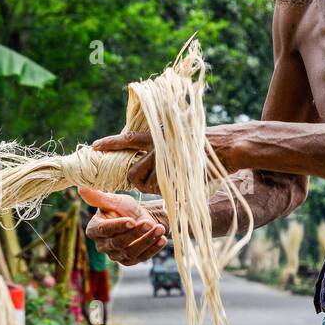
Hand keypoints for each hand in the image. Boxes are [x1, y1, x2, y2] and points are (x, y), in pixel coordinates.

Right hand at [77, 186, 168, 265]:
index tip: (132, 220)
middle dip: (135, 234)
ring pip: (130, 252)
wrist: (139, 216)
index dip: (118, 226)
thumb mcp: (113, 200)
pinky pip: (141, 258)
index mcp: (94, 230)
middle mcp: (102, 245)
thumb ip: (99, 197)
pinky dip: (153, 249)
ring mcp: (116, 255)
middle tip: (149, 223)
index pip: (104, 230)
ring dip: (146, 241)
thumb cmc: (123, 208)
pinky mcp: (130, 261)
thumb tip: (81, 187)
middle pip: (118, 243)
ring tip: (159, 229)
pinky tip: (162, 239)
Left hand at [93, 125, 249, 191]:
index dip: (111, 143)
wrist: (230, 146)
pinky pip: (157, 185)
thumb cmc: (209, 151)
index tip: (94, 146)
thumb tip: (149, 172)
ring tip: (172, 182)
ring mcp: (163, 154)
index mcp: (158, 135)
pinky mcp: (171, 166)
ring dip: (153, 187)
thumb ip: (163, 155)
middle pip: (132, 171)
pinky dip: (165, 190)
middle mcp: (157, 142)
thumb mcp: (181, 147)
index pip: (128, 139)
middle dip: (137, 182)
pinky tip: (178, 184)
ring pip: (143, 180)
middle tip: (153, 185)